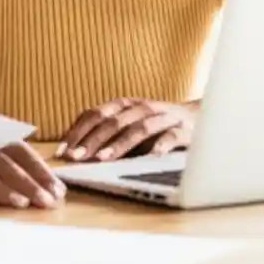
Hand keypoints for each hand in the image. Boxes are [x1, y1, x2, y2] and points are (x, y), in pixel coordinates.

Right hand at [0, 142, 65, 209]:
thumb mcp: (7, 161)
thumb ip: (32, 173)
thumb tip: (59, 192)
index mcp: (0, 140)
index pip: (24, 154)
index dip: (41, 172)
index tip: (57, 192)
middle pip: (7, 164)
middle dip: (28, 184)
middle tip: (44, 201)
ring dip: (3, 188)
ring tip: (20, 203)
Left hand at [56, 98, 196, 162]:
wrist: (200, 118)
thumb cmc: (156, 126)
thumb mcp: (128, 124)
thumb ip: (105, 133)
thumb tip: (72, 150)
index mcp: (124, 105)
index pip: (95, 114)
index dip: (77, 131)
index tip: (63, 151)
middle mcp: (142, 108)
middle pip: (113, 121)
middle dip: (92, 140)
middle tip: (77, 157)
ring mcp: (164, 118)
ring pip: (139, 128)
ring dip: (120, 144)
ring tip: (104, 159)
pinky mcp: (185, 131)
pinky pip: (172, 137)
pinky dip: (162, 145)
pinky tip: (152, 157)